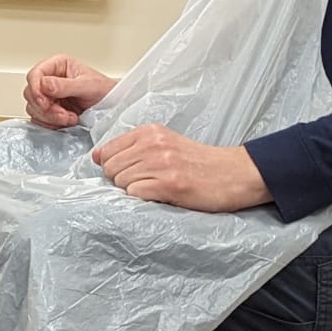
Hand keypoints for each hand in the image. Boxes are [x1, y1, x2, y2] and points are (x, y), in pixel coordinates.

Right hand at [24, 54, 116, 127]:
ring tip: (70, 118)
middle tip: (63, 113)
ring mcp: (49, 96)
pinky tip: (65, 122)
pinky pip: (38, 119)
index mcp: (58, 66)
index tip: (44, 101)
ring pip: (33, 108)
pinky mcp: (50, 111)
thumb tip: (44, 84)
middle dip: (46, 107)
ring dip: (50, 117)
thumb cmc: (106, 92)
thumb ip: (64, 85)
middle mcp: (50, 80)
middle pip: (31, 93)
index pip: (34, 75)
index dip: (36, 89)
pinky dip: (50, 124)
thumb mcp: (87, 86)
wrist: (114, 109)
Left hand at [92, 125, 271, 211]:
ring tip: (157, 188)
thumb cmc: (199, 162)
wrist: (235, 173)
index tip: (131, 172)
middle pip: (111, 168)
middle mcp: (152, 144)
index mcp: (149, 131)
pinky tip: (161, 195)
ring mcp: (160, 164)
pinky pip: (135, 194)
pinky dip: (143, 199)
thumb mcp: (164, 143)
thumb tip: (96, 156)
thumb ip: (131, 148)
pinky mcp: (169, 184)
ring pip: (121, 182)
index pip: (107, 150)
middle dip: (121, 180)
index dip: (113, 166)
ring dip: (134, 190)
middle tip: (146, 183)